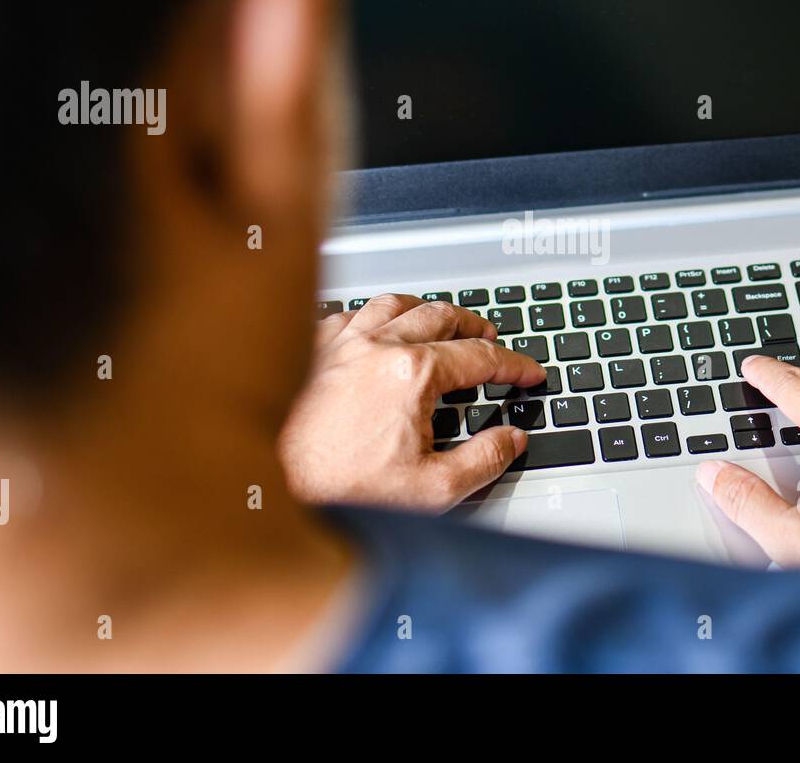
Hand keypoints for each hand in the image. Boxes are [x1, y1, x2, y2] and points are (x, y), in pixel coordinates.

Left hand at [279, 294, 546, 512]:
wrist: (270, 495)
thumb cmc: (340, 493)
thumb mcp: (433, 491)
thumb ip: (484, 461)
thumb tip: (511, 440)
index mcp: (412, 374)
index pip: (481, 357)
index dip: (515, 364)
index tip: (529, 372)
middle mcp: (375, 347)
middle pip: (440, 315)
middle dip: (474, 325)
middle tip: (491, 338)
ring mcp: (339, 344)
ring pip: (393, 303)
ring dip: (425, 309)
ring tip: (440, 320)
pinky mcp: (308, 352)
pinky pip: (349, 314)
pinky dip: (373, 316)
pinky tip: (375, 330)